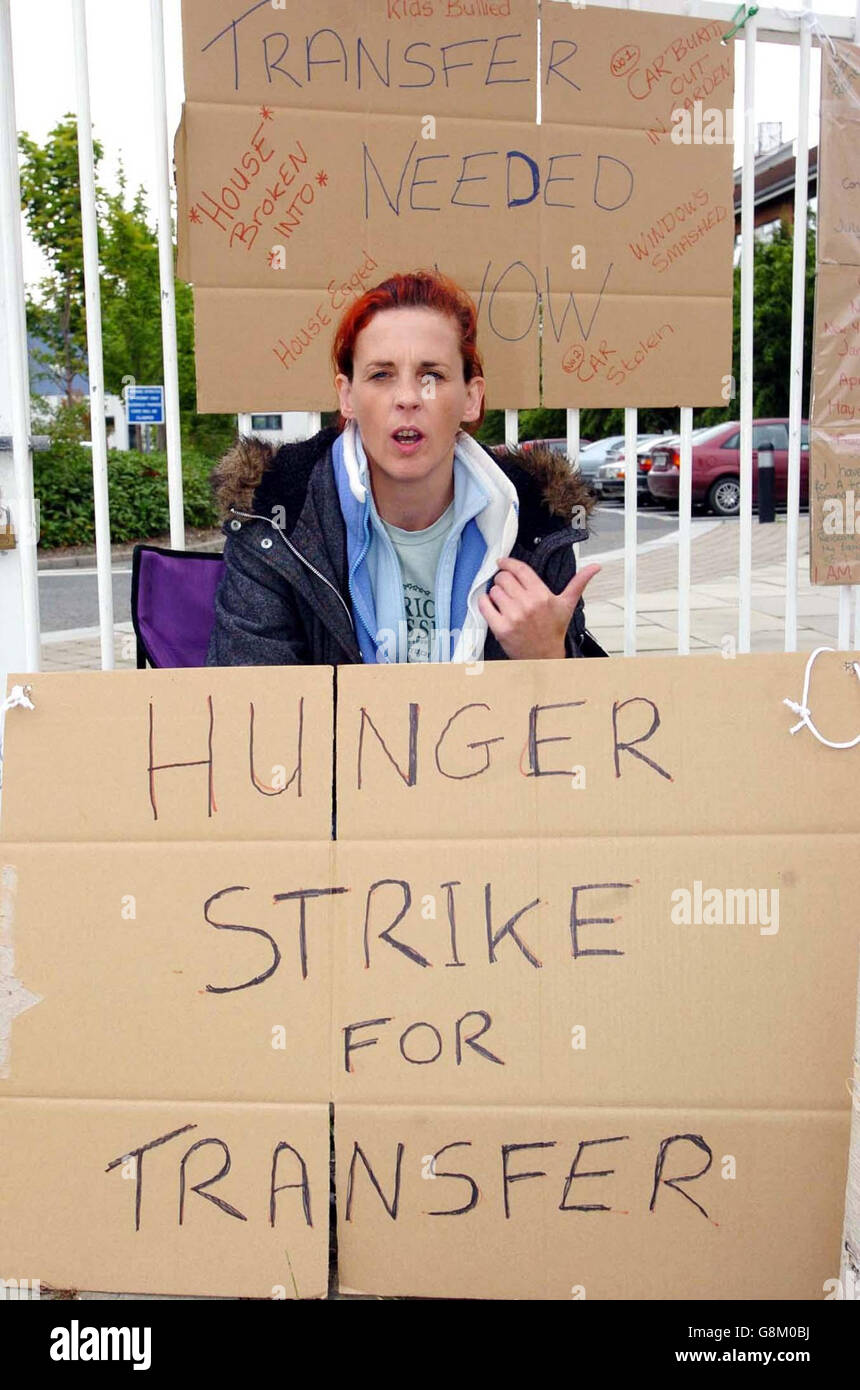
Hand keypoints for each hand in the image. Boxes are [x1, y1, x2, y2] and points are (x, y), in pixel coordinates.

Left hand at [477, 555, 600, 659]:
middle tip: (506, 586)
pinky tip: (492, 605)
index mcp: (542, 595)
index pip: (520, 570)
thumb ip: (579, 583)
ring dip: (496, 593)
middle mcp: (527, 604)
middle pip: (504, 578)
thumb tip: (595, 567)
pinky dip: (484, 602)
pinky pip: (484, 605)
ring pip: (494, 591)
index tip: (502, 562)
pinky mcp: (501, 628)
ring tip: (504, 601)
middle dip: (502, 579)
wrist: (545, 656)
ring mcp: (513, 616)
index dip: (508, 563)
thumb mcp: (567, 604)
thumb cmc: (554, 630)